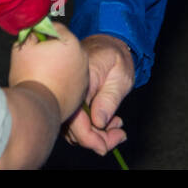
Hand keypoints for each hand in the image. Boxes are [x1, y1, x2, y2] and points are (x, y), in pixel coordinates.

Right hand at [8, 21, 88, 119]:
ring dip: (57, 66)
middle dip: (51, 50)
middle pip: (64, 47)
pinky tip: (47, 87)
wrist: (36, 109)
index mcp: (71, 43)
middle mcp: (83, 58)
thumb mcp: (23, 47)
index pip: (56, 29)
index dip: (41, 33)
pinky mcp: (81, 93)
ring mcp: (84, 77)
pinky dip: (61, 81)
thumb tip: (33, 33)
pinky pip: (70, 81)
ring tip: (41, 75)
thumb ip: (30, 34)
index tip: (33, 42)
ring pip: (68, 64)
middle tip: (36, 60)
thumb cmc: (30, 76)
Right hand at [63, 33, 132, 154]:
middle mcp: (68, 90)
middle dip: (96, 139)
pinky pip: (75, 123)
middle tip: (119, 134)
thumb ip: (110, 98)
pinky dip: (92, 129)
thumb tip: (98, 121)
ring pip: (73, 129)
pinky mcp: (69, 101)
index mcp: (80, 80)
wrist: (106, 42)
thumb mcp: (121, 75)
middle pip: (73, 129)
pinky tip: (108, 122)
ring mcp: (67, 96)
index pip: (76, 119)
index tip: (106, 145)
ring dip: (95, 135)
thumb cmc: (115, 56)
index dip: (90, 138)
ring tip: (116, 126)